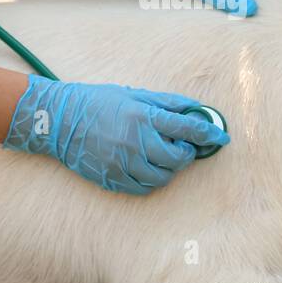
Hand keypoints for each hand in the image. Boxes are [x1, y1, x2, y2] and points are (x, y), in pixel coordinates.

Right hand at [2, 75, 230, 194]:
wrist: (60, 120)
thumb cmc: (98, 102)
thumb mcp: (135, 95)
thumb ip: (167, 103)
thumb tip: (195, 110)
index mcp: (143, 117)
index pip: (187, 129)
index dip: (208, 135)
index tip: (221, 139)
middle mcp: (135, 142)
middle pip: (178, 158)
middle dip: (186, 153)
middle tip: (183, 146)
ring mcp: (123, 163)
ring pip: (163, 177)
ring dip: (170, 168)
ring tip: (163, 156)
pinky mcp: (112, 178)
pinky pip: (143, 187)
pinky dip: (152, 179)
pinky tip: (147, 167)